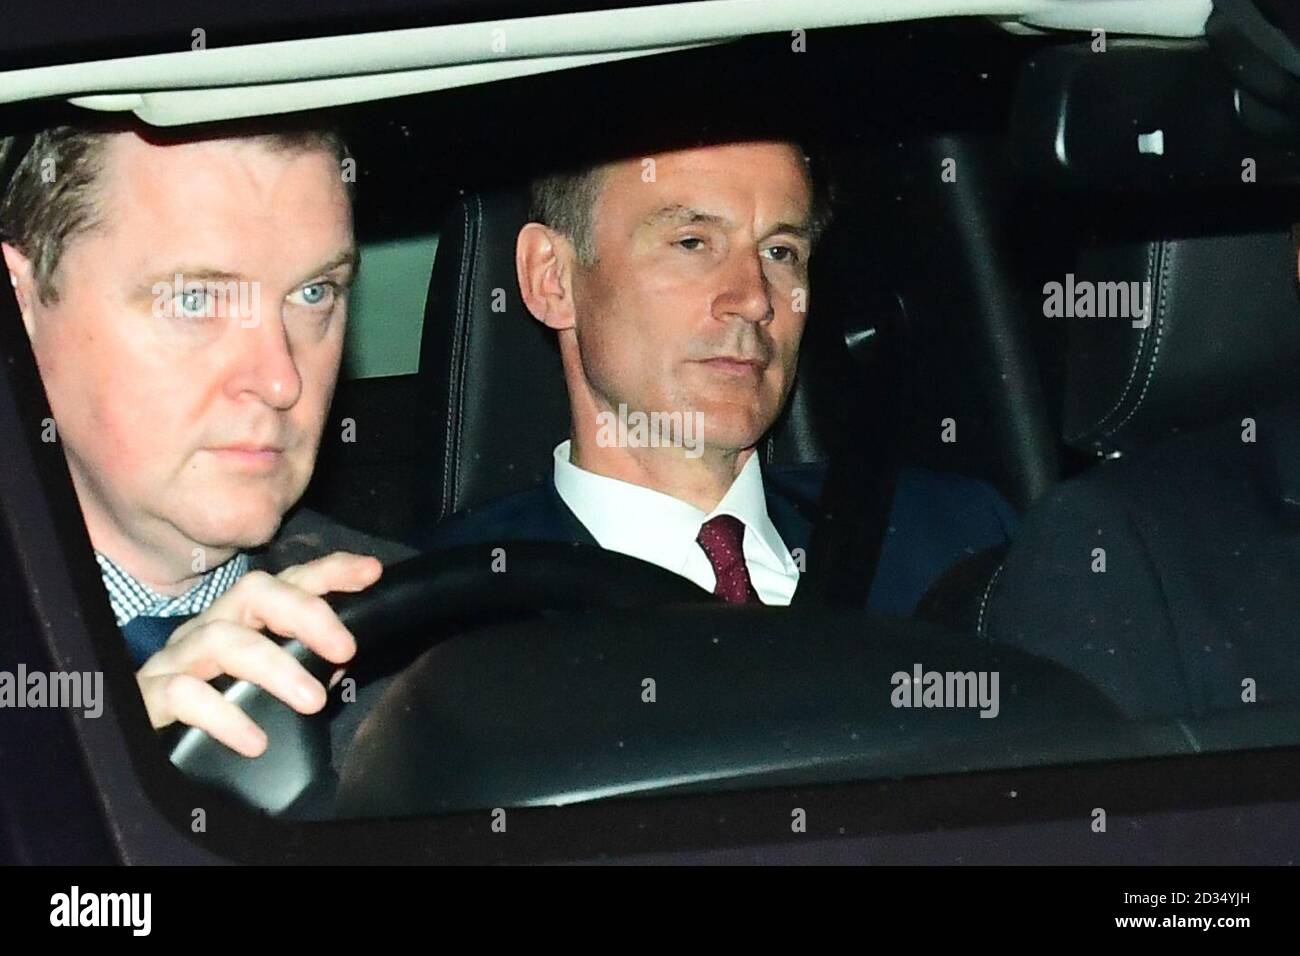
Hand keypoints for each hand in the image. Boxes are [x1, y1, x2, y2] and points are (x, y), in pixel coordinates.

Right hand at [135, 551, 382, 756]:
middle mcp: (208, 629)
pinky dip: (224, 715)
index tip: (370, 572)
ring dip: (275, 667)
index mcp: (240, 622)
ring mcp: (176, 660)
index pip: (286, 582)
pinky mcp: (149, 697)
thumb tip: (337, 665)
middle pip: (253, 592)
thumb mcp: (259, 685)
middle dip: (305, 613)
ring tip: (314, 701)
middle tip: (345, 649)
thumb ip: (299, 669)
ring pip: (222, 640)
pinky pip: (184, 694)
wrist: (136, 746)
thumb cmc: (209, 709)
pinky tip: (255, 740)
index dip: (328, 572)